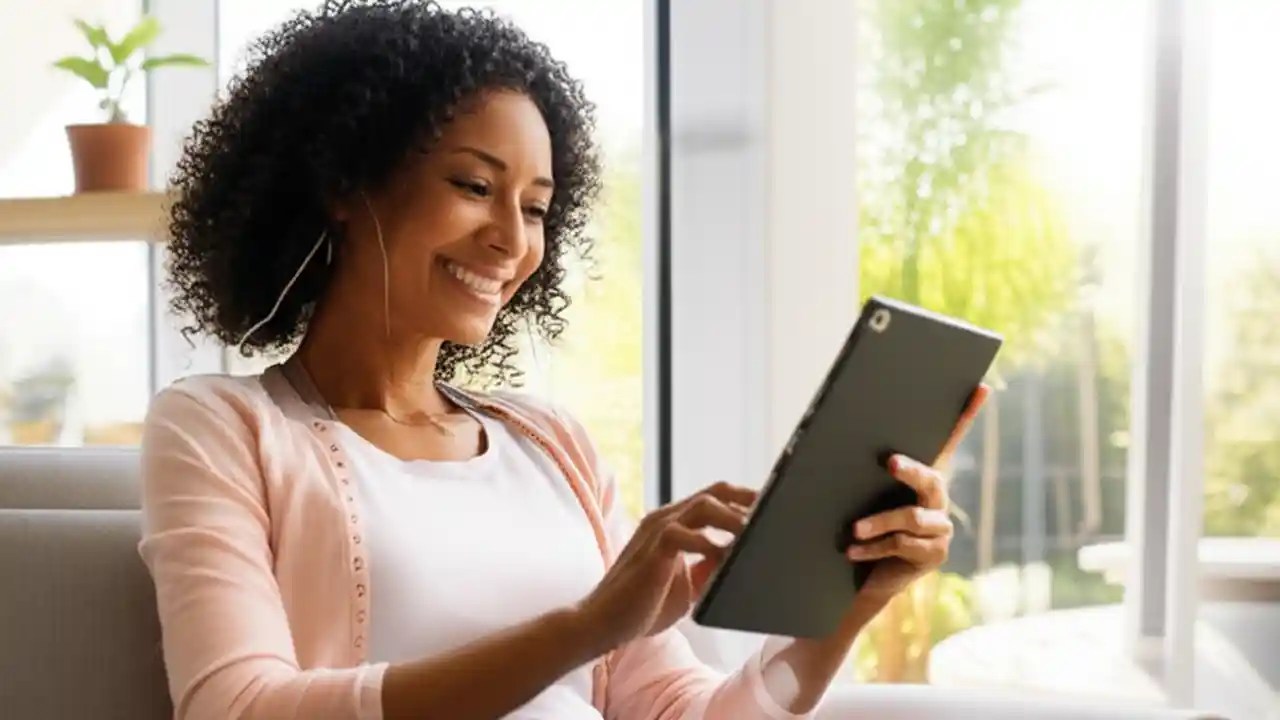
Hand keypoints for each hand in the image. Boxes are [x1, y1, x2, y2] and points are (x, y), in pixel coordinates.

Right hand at [574, 482, 757, 651]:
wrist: (606, 623)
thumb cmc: (645, 604)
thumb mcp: (689, 583)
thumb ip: (710, 566)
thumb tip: (740, 557)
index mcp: (675, 523)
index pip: (716, 497)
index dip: (745, 500)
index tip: (773, 511)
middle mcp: (666, 519)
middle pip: (715, 492)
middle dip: (748, 500)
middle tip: (774, 514)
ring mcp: (657, 531)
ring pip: (704, 505)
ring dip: (734, 518)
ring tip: (754, 535)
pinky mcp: (652, 549)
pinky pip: (682, 533)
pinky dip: (707, 542)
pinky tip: (722, 556)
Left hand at [845, 384, 989, 604]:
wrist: (867, 572)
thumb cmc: (864, 524)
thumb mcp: (863, 494)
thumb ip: (862, 471)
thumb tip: (826, 437)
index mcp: (925, 476)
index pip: (951, 441)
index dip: (967, 415)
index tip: (980, 387)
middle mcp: (938, 499)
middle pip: (931, 479)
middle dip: (910, 470)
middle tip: (889, 461)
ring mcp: (940, 528)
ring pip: (911, 518)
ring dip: (878, 522)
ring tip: (854, 529)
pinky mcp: (933, 554)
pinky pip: (901, 545)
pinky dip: (873, 547)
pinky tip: (851, 550)